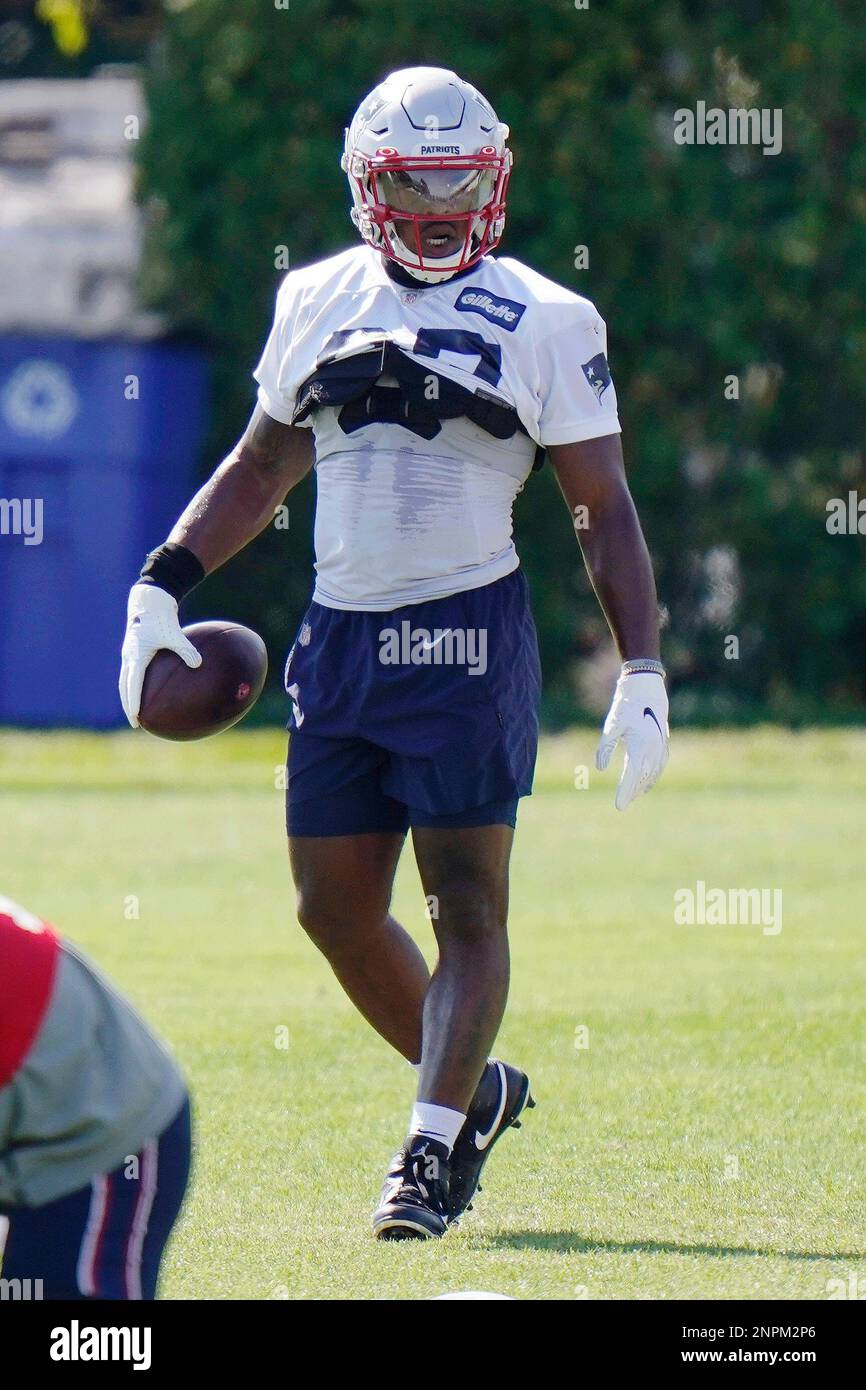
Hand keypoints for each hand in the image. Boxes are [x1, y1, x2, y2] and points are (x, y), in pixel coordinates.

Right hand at [119, 583, 201, 727]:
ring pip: (126, 681)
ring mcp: (129, 654)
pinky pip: (133, 672)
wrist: (148, 600)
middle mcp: (129, 657)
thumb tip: (198, 664)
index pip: (132, 685)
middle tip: (136, 723)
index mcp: (136, 656)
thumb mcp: (174, 634)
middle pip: (124, 687)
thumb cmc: (161, 617)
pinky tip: (150, 691)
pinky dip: (136, 685)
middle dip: (129, 705)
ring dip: (130, 696)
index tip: (136, 717)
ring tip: (138, 712)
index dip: (133, 702)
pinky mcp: (134, 650)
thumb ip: (186, 649)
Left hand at [596, 670, 668, 810]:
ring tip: (632, 797)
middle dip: (633, 792)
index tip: (619, 806)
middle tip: (622, 805)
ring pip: (653, 772)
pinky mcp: (663, 740)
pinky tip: (646, 783)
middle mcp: (654, 747)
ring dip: (643, 786)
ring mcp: (661, 744)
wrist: (646, 685)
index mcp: (640, 743)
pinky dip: (653, 776)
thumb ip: (606, 747)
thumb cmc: (626, 704)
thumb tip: (601, 768)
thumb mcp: (611, 724)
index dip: (625, 791)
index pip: (633, 775)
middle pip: (644, 777)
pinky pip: (660, 764)